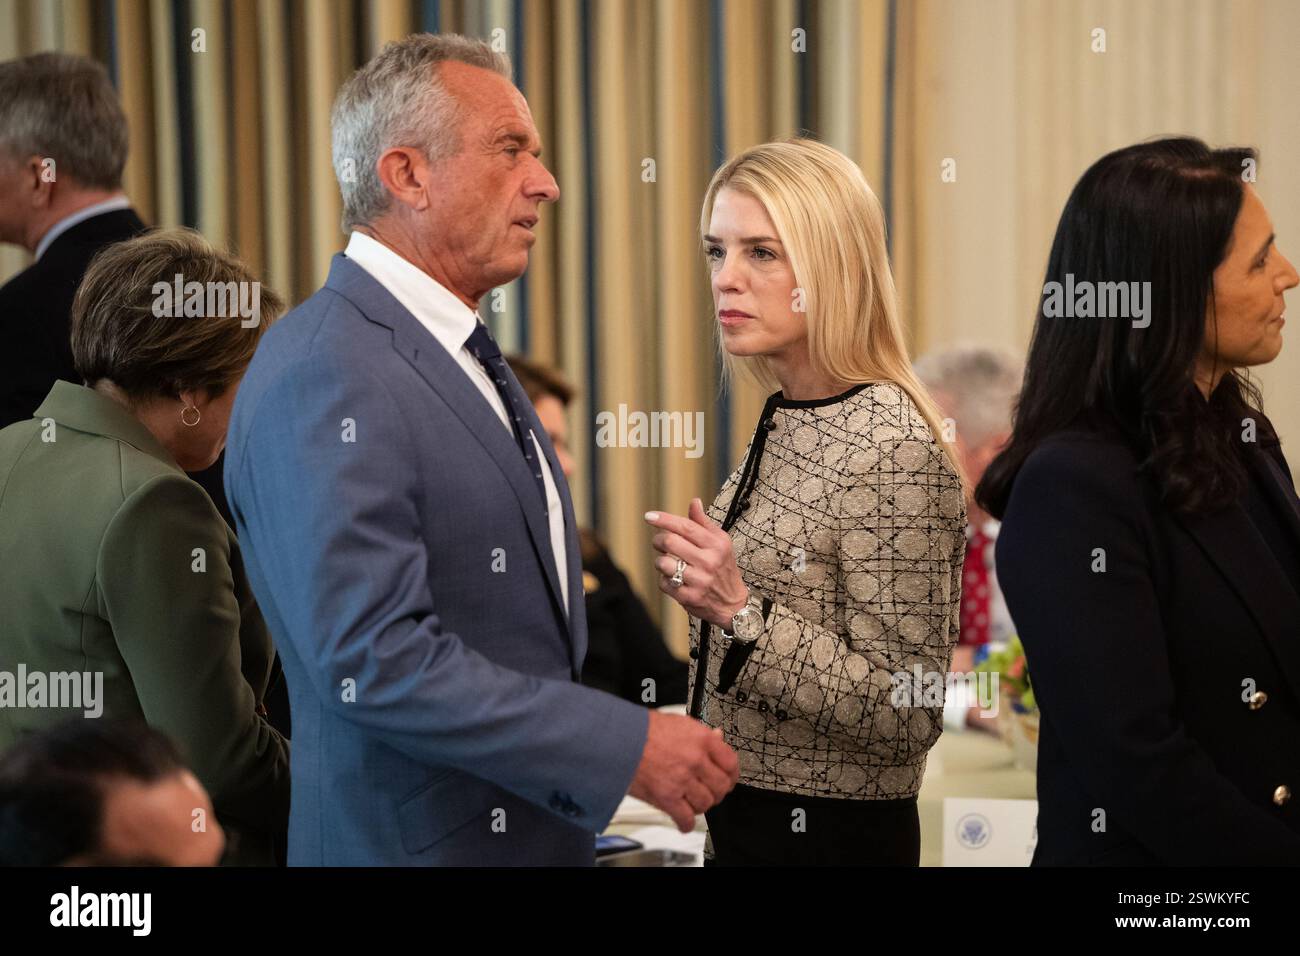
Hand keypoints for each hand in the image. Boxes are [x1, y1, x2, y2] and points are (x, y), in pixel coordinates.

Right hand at [628, 710, 739, 831]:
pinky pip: (686, 818)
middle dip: (717, 791)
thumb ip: (700, 733)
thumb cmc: (641, 729)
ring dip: (701, 805)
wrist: (617, 739)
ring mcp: (682, 779)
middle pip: (721, 786)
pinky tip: (684, 821)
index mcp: (701, 739)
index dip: (732, 773)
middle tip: (711, 791)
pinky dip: (686, 823)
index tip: (728, 777)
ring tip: (693, 802)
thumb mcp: (678, 722)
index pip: (730, 762)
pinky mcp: (667, 797)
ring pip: (706, 803)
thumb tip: (717, 737)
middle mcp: (695, 759)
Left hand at [646, 498, 748, 629]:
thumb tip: (694, 502)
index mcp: (716, 545)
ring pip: (663, 563)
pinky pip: (664, 583)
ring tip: (667, 562)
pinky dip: (664, 579)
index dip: (665, 520)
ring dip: (660, 561)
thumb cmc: (723, 568)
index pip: (686, 527)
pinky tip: (674, 578)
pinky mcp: (690, 597)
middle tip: (659, 542)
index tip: (649, 516)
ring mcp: (699, 581)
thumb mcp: (721, 543)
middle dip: (658, 540)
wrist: (733, 603)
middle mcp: (709, 561)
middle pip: (670, 542)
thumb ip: (704, 523)